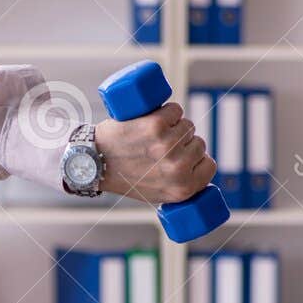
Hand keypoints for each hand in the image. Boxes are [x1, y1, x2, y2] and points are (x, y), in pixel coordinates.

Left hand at [94, 105, 216, 204]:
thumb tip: (200, 168)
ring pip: (187, 125)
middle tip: (159, 147)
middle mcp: (177, 168)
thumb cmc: (124, 177)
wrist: (93, 163)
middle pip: (198, 143)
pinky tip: (152, 118)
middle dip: (183, 141)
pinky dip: (166, 110)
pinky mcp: (155, 125)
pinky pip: (175, 109)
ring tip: (152, 135)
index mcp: (182, 189)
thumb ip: (179, 184)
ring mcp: (167, 146)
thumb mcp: (157, 193)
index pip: (209, 165)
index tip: (184, 157)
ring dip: (174, 124)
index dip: (197, 158)